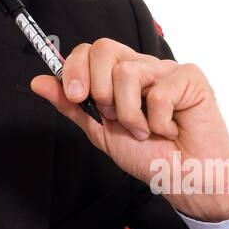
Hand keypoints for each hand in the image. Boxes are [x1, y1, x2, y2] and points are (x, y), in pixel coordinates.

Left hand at [28, 38, 228, 221]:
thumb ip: (72, 106)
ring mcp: (166, 70)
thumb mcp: (101, 133)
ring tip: (146, 130)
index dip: (75, 68)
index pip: (89, 51)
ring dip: (130, 115)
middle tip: (114, 118)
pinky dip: (160, 122)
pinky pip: (160, 92)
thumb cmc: (150, 157)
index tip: (76, 96)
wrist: (184, 179)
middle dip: (100, 90)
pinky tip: (171, 129)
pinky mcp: (190, 78)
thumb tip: (39, 81)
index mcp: (120, 77)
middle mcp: (142, 68)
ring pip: (128, 73)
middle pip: (104, 49)